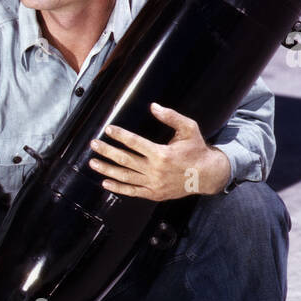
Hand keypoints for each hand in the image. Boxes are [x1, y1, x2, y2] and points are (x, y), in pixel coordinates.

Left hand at [88, 102, 229, 199]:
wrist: (207, 175)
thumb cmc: (196, 149)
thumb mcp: (189, 128)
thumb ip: (171, 117)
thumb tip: (154, 106)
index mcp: (162, 153)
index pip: (135, 142)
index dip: (120, 135)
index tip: (108, 130)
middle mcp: (155, 170)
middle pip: (125, 159)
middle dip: (107, 151)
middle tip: (94, 144)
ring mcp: (153, 184)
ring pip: (125, 176)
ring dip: (107, 169)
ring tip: (93, 163)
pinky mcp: (153, 193)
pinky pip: (132, 192)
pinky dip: (117, 188)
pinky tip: (105, 182)